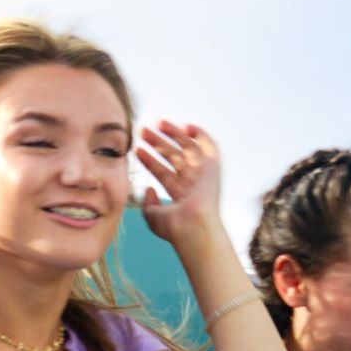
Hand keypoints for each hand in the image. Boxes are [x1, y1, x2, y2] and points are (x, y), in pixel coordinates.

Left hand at [136, 121, 224, 246]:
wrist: (192, 225)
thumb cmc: (174, 226)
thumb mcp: (153, 216)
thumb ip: (148, 203)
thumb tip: (147, 189)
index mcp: (180, 195)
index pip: (162, 173)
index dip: (149, 160)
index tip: (136, 148)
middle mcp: (192, 184)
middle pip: (174, 158)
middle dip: (158, 143)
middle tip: (143, 131)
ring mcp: (203, 175)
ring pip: (188, 149)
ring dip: (174, 135)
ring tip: (157, 123)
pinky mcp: (213, 167)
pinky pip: (209, 147)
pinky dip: (200, 135)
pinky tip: (185, 126)